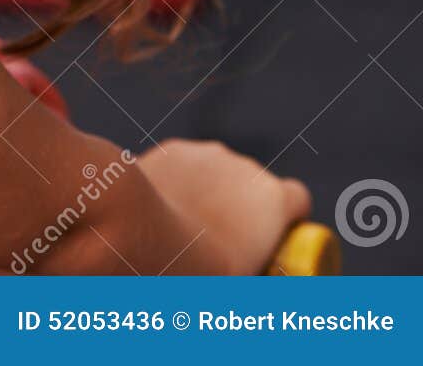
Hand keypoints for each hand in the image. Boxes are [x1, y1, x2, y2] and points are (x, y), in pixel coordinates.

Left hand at [137, 138, 311, 274]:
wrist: (147, 236)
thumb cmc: (202, 270)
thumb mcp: (244, 283)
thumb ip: (262, 280)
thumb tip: (272, 296)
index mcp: (274, 198)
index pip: (296, 198)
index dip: (287, 216)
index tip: (272, 235)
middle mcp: (246, 167)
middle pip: (254, 183)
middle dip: (242, 204)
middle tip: (221, 236)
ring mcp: (208, 154)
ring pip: (217, 170)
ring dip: (210, 189)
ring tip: (186, 222)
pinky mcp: (174, 148)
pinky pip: (185, 164)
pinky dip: (180, 179)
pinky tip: (164, 203)